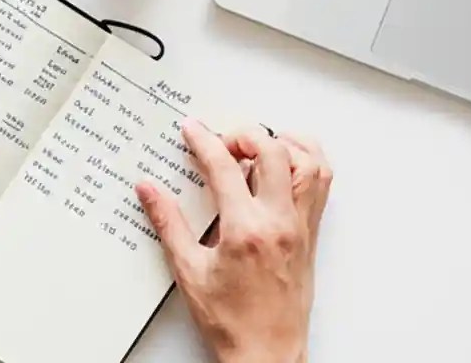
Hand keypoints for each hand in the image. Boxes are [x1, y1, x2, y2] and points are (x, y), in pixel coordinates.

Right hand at [137, 121, 332, 362]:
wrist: (266, 354)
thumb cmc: (231, 323)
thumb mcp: (189, 272)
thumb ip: (168, 224)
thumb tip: (149, 191)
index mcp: (246, 231)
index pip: (225, 167)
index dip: (205, 141)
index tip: (193, 131)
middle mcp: (280, 223)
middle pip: (272, 151)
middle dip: (244, 135)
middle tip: (222, 141)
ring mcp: (302, 226)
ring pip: (309, 162)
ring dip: (284, 143)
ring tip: (258, 145)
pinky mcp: (312, 234)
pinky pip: (321, 184)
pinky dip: (308, 161)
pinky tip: (287, 162)